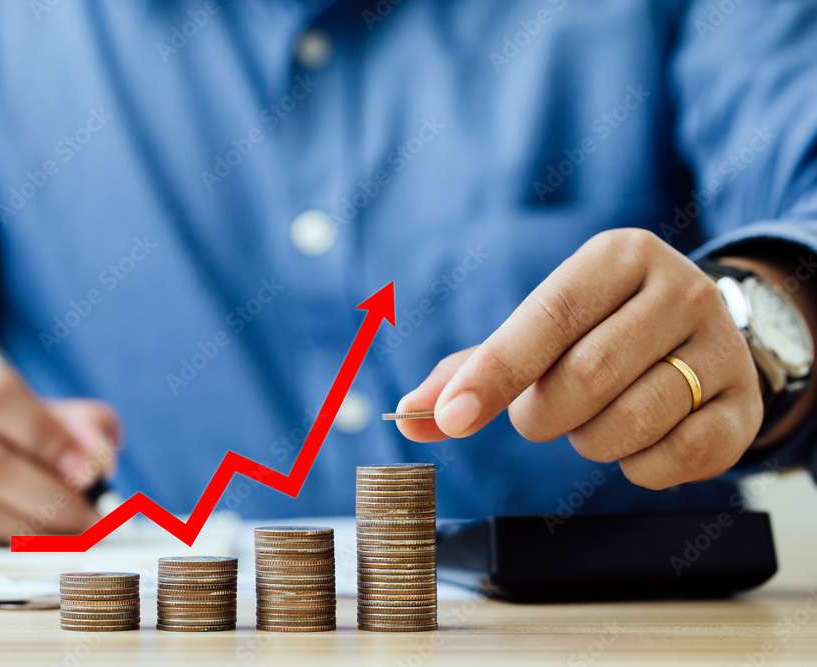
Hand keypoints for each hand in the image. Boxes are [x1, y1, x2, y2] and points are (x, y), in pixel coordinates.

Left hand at [396, 228, 764, 489]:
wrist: (698, 335)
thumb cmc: (598, 332)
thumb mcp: (538, 333)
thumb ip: (471, 370)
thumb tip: (409, 413)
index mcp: (618, 256)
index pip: (547, 318)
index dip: (494, 373)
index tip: (451, 418)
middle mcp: (679, 289)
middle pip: (587, 376)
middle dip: (542, 414)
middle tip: (542, 413)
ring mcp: (721, 346)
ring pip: (632, 420)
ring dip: (591, 440)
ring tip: (594, 419)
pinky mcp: (746, 404)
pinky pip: (678, 457)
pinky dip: (639, 467)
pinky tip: (637, 442)